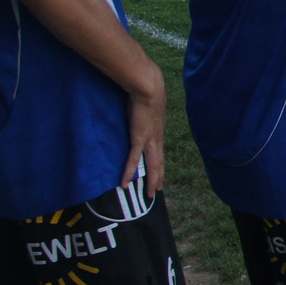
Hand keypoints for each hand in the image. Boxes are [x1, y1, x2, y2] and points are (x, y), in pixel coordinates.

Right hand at [122, 69, 167, 198]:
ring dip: (150, 181)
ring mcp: (149, 140)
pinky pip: (133, 160)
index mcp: (159, 133)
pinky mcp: (138, 138)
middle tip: (156, 191)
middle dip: (158, 178)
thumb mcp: (148, 109)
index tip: (160, 176)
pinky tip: (125, 183)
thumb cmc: (147, 94)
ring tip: (149, 194)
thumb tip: (141, 115)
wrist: (149, 89)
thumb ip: (145, 116)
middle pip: (159, 164)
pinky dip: (129, 172)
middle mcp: (157, 139)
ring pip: (151, 166)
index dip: (160, 166)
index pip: (160, 154)